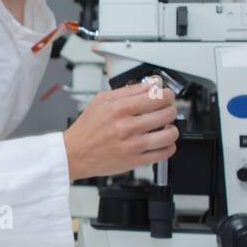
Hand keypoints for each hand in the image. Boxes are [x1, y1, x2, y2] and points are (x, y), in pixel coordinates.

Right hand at [63, 78, 178, 179]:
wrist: (74, 153)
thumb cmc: (87, 129)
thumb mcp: (101, 101)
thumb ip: (127, 91)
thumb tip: (149, 85)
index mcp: (119, 108)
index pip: (156, 96)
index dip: (167, 94)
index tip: (167, 95)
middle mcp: (126, 126)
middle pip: (166, 113)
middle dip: (170, 109)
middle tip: (167, 110)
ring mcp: (132, 144)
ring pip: (169, 134)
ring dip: (172, 129)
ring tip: (167, 128)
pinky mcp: (134, 160)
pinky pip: (163, 153)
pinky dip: (168, 147)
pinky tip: (163, 143)